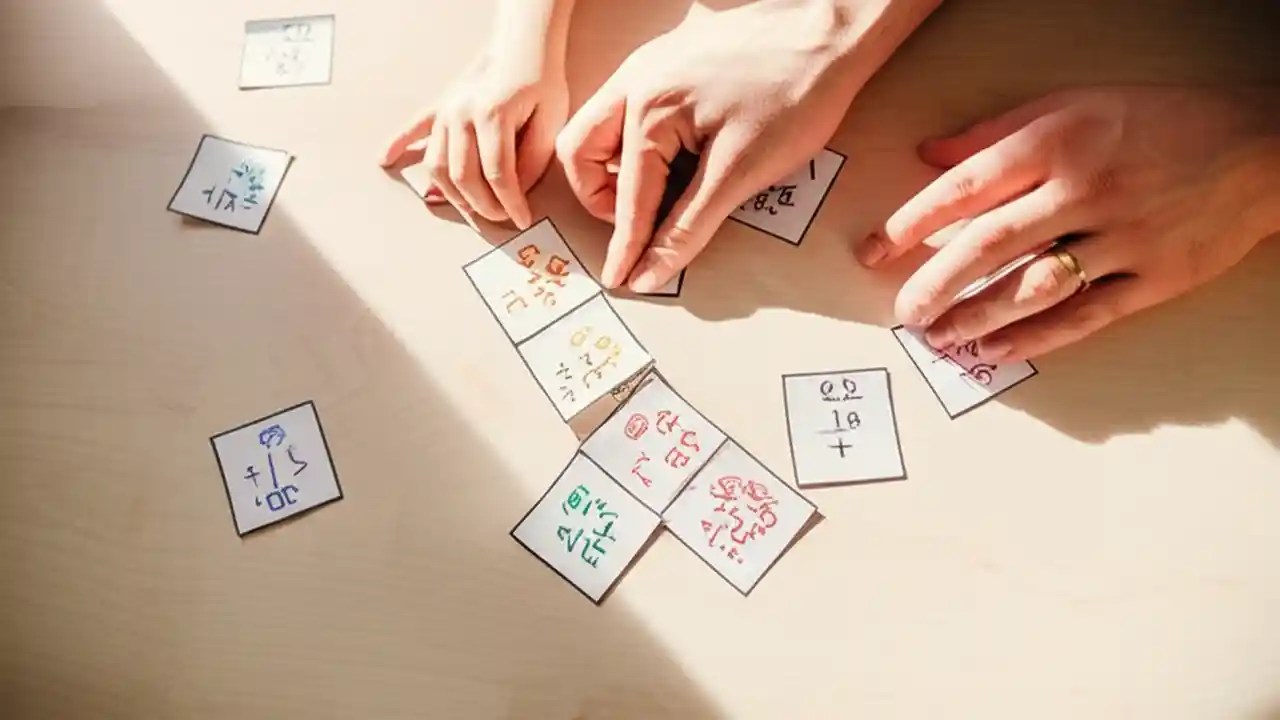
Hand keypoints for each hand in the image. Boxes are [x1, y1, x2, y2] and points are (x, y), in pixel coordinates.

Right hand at [381, 54, 568, 228]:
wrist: (522, 45)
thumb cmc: (539, 79)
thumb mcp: (551, 120)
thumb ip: (534, 159)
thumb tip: (518, 191)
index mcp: (492, 115)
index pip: (498, 174)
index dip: (511, 203)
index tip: (521, 219)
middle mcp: (462, 114)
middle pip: (463, 176)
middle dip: (483, 205)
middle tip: (501, 219)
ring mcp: (446, 111)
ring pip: (438, 165)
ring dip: (453, 195)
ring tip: (471, 210)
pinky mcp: (439, 107)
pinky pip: (413, 128)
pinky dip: (397, 144)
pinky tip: (384, 159)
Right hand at [558, 0, 938, 291]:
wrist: (831, 31)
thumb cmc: (795, 91)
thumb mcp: (740, 172)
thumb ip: (687, 226)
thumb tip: (651, 269)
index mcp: (648, 111)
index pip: (626, 197)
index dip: (626, 246)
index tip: (622, 279)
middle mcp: (635, 82)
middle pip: (580, 152)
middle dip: (600, 198)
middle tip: (636, 228)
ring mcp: (648, 66)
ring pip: (598, 127)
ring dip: (615, 169)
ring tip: (660, 195)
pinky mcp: (667, 62)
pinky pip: (628, 109)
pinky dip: (638, 144)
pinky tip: (679, 158)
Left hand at [857, 87, 1279, 361]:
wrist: (1257, 148)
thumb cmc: (1152, 123)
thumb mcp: (1073, 105)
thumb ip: (995, 134)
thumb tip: (927, 155)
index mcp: (1058, 140)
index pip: (968, 186)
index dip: (914, 221)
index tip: (878, 247)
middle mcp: (1086, 189)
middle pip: (992, 243)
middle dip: (937, 282)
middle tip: (903, 310)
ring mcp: (1122, 237)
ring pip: (1035, 285)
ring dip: (979, 315)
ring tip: (939, 335)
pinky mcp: (1153, 279)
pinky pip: (1086, 315)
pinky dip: (1037, 338)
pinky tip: (995, 350)